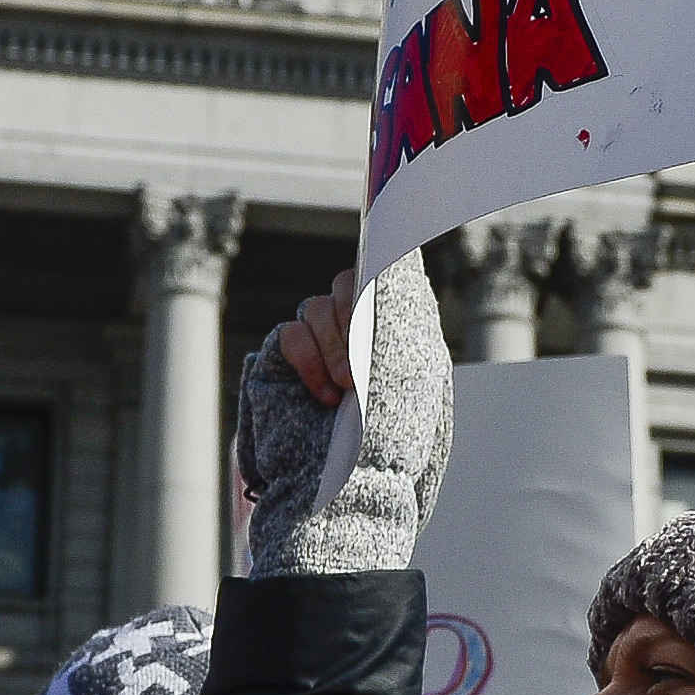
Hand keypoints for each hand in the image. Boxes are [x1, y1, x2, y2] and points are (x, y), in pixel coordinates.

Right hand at [237, 265, 452, 580]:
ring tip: (347, 393)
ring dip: (337, 348)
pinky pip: (290, 332)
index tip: (386, 203)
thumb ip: (400, 306)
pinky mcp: (283, 365)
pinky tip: (323, 397)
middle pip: (349, 281)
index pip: (391, 272)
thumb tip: (393, 245)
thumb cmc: (391, 442)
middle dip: (359, 318)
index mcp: (400, 334)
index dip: (388, 241)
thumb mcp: (411, 369)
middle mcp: (360, 335)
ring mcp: (319, 349)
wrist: (347, 491)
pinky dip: (310, 362)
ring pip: (317, 305)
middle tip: (366, 367)